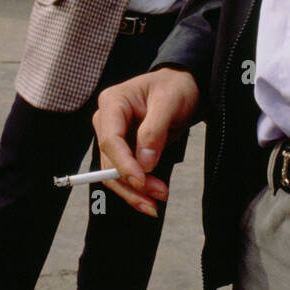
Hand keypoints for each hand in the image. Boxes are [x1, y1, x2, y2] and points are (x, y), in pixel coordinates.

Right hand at [92, 68, 200, 215]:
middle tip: (156, 197)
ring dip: (134, 191)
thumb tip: (144, 163)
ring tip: (156, 202)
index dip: (123, 164)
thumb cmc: (175, 87)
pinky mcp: (124, 149)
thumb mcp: (169, 102)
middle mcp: (107, 120)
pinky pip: (125, 173)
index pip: (110, 140)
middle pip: (109, 161)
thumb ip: (154, 131)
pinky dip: (137, 188)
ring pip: (113, 173)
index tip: (141, 182)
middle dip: (130, 183)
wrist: (182, 87)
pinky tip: (151, 196)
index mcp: (113, 102)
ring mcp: (114, 136)